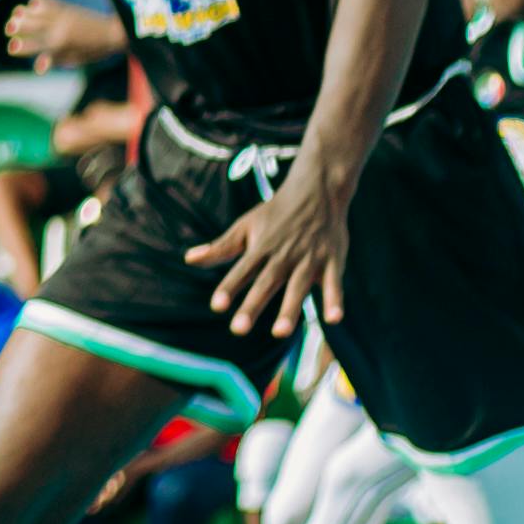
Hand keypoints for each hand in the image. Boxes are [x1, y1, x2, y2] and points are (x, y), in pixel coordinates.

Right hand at [6, 0, 97, 65]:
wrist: (111, 33)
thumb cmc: (93, 51)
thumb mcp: (74, 60)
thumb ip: (55, 60)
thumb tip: (38, 68)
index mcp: (60, 45)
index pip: (35, 46)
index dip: (22, 48)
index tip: (11, 48)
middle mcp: (58, 29)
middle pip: (32, 26)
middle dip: (18, 26)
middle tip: (9, 28)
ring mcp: (61, 16)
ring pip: (36, 12)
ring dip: (24, 13)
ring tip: (15, 15)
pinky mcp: (66, 7)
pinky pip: (48, 2)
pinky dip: (38, 3)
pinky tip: (32, 5)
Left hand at [189, 166, 347, 341]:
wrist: (317, 190)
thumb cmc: (276, 213)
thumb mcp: (246, 226)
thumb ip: (221, 247)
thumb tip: (188, 259)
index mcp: (261, 248)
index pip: (242, 271)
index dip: (230, 287)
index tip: (217, 306)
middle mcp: (283, 255)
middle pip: (266, 283)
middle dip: (253, 306)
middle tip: (238, 329)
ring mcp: (309, 259)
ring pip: (298, 287)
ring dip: (289, 309)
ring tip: (279, 333)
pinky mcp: (332, 262)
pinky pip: (334, 283)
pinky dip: (335, 300)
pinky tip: (333, 319)